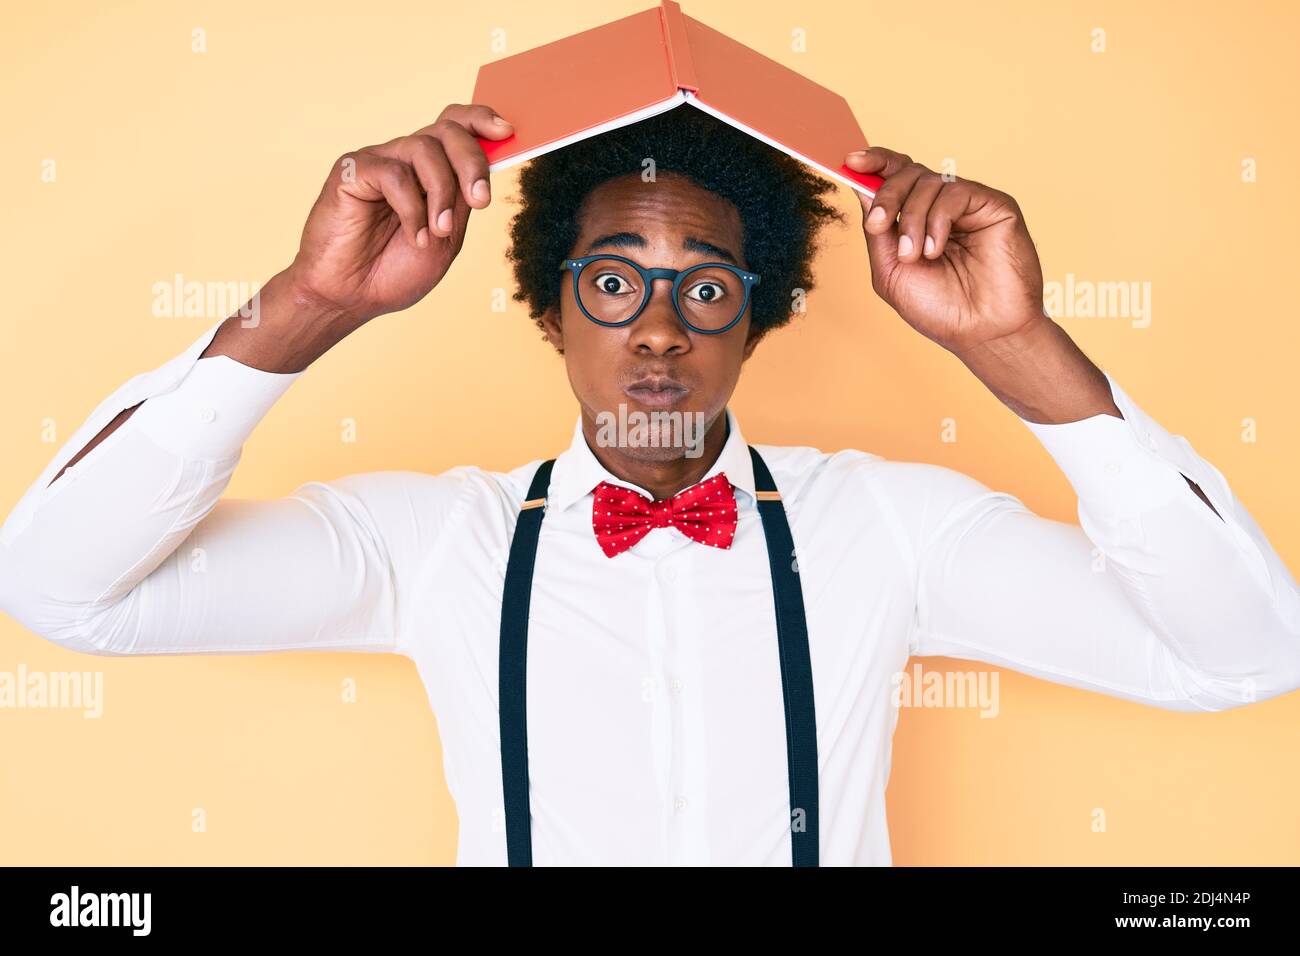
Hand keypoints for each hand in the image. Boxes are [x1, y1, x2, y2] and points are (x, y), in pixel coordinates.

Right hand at [285, 103, 514, 326]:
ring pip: (424, 149)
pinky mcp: (351, 171)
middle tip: (481, 200)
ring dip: (442, 193)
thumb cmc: (395, 270)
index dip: (481, 120)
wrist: (351, 297)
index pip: (457, 126)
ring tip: (439, 231)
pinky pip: (393, 174)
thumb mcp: (447, 237)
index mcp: (430, 170)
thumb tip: (487, 166)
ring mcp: (378, 161)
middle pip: (447, 130)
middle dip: (472, 162)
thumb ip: (463, 200)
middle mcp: (405, 158)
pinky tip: (414, 236)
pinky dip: (412, 208)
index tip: (507, 132)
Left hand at [845, 147, 1046, 355]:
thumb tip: (860, 187)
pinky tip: (936, 248)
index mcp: (917, 219)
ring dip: (912, 219)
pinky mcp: (995, 205)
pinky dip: (937, 220)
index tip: (850, 162)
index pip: (896, 176)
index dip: (875, 162)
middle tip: (879, 225)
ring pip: (928, 181)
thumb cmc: (940, 309)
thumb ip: (877, 231)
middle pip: (908, 172)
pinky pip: (956, 192)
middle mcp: (942, 207)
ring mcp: (969, 205)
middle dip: (887, 195)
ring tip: (915, 256)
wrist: (981, 334)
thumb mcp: (891, 270)